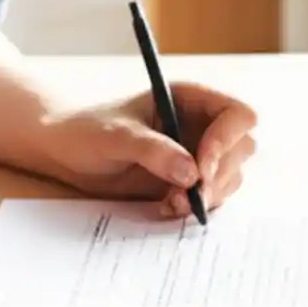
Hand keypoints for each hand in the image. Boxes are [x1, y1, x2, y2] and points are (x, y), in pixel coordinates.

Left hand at [41, 82, 256, 216]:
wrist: (65, 154)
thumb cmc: (87, 130)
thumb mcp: (116, 136)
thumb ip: (152, 150)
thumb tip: (191, 173)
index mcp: (189, 98)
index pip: (237, 115)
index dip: (227, 140)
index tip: (201, 167)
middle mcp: (200, 124)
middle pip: (241, 149)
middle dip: (219, 175)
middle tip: (190, 195)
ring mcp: (196, 153)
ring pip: (231, 176)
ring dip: (208, 195)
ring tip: (171, 202)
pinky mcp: (187, 180)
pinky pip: (210, 196)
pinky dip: (194, 207)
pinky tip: (166, 207)